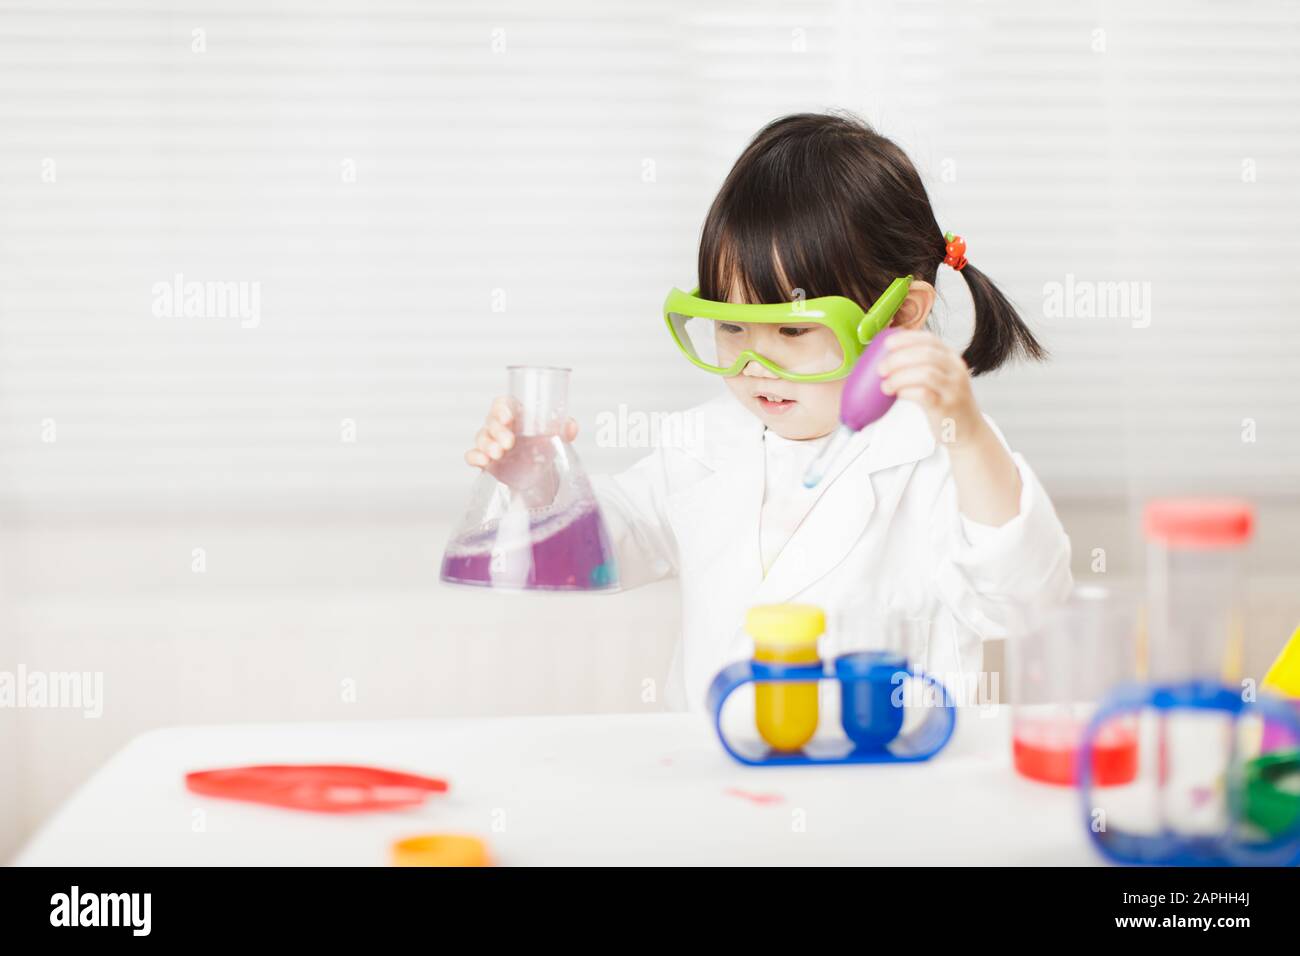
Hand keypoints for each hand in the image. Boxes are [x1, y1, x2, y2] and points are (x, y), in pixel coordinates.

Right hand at [464, 396, 578, 468]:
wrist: (538, 469)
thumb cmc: (542, 443)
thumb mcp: (555, 435)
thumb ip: (563, 429)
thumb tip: (571, 426)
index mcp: (514, 414)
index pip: (502, 403)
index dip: (502, 408)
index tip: (509, 417)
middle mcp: (499, 425)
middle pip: (491, 421)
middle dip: (498, 431)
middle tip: (509, 443)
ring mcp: (490, 442)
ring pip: (481, 437)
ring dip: (487, 444)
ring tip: (498, 454)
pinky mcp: (485, 459)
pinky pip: (472, 455)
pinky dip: (475, 457)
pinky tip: (483, 461)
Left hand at [876, 330, 985, 449]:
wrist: (968, 431)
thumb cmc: (946, 402)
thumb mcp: (941, 378)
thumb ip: (922, 365)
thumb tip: (888, 356)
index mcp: (952, 358)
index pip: (930, 340)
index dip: (907, 339)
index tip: (887, 343)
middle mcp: (956, 370)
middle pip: (925, 354)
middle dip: (898, 359)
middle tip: (881, 369)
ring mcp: (953, 389)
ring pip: (925, 373)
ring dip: (899, 377)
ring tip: (886, 386)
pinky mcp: (946, 407)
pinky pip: (924, 395)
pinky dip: (906, 392)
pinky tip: (898, 394)